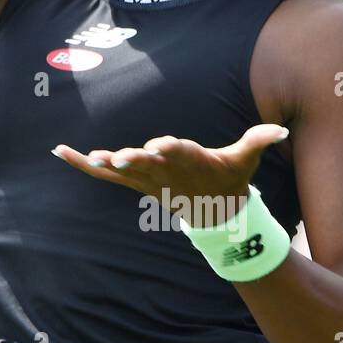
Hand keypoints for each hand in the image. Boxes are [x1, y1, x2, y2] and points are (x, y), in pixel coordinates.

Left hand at [51, 123, 289, 224]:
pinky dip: (83, 164)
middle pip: (147, 164)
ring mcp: (147, 179)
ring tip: (80, 155)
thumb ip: (258, 140)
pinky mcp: (135, 181)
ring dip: (101, 164)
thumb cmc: (228, 177)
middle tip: (115, 157)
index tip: (158, 145)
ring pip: (120, 171)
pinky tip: (61, 152)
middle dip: (131, 160)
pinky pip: (105, 174)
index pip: (180, 153)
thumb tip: (280, 129)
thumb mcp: (246, 159)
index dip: (169, 149)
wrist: (213, 213)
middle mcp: (166, 171)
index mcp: (191, 161)